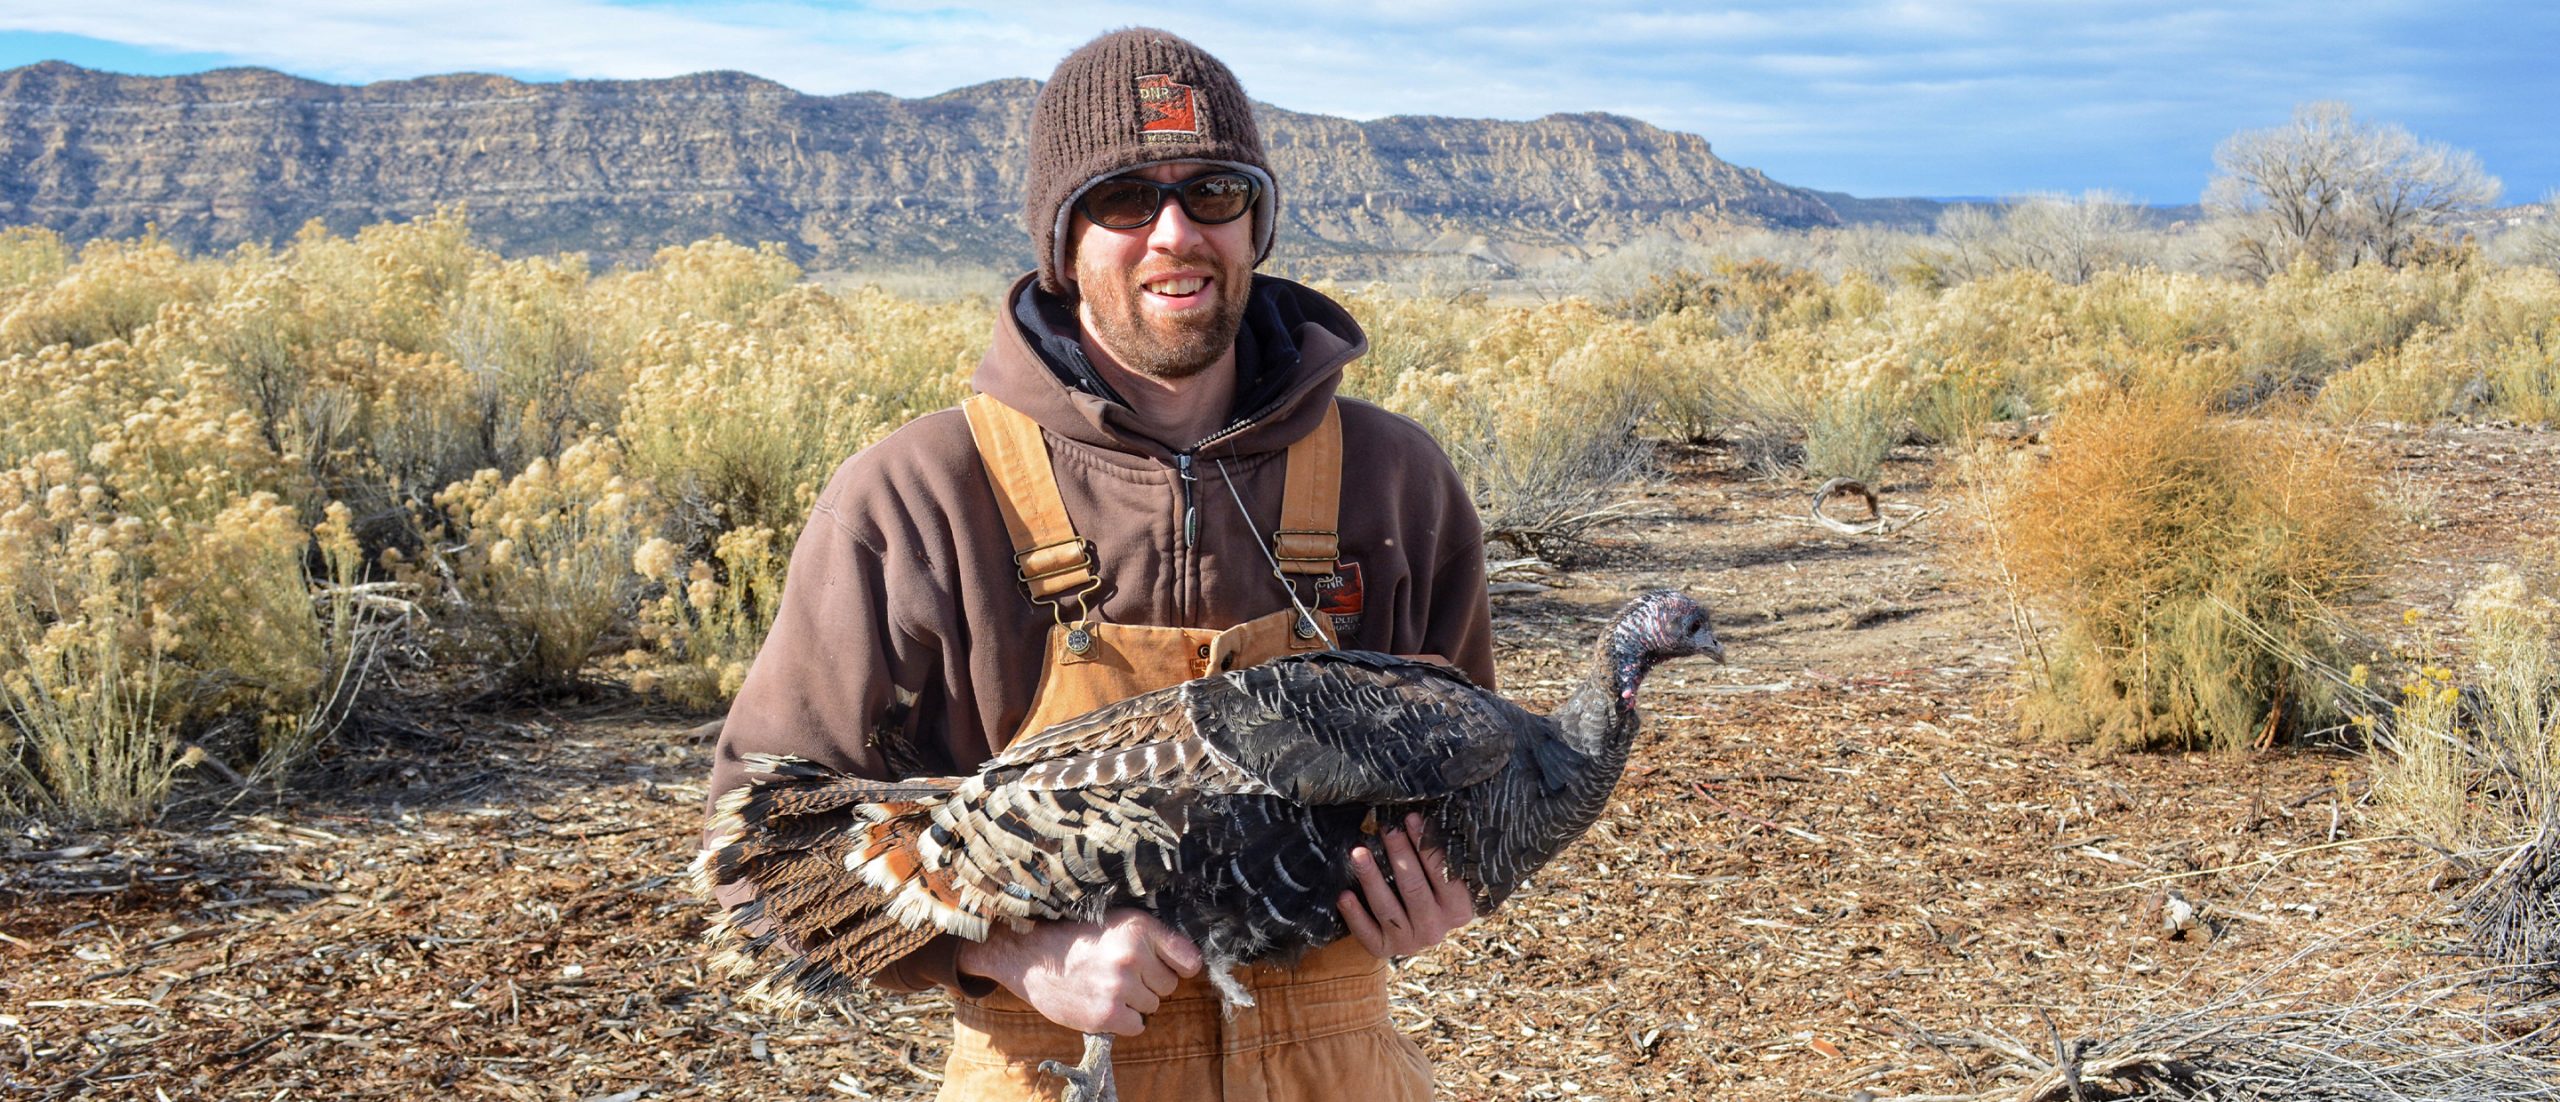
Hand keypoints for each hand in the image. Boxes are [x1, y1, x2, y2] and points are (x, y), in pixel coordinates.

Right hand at [954, 908, 1201, 1035]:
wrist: (1029, 954)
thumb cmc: (1075, 937)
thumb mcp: (1117, 922)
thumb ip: (1153, 939)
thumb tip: (1189, 964)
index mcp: (1140, 928)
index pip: (1189, 960)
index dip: (1179, 967)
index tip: (1167, 967)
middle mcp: (1133, 955)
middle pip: (1169, 986)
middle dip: (1149, 983)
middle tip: (1119, 973)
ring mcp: (1119, 986)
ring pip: (1153, 1006)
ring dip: (1134, 1002)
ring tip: (1106, 985)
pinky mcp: (1106, 1014)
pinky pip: (1137, 1025)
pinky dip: (1123, 1020)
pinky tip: (1102, 1003)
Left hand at [1339, 813, 1476, 958]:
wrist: (1415, 930)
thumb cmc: (1431, 892)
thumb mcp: (1443, 881)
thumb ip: (1439, 858)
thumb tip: (1419, 816)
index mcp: (1458, 909)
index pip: (1444, 874)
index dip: (1426, 844)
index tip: (1411, 819)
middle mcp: (1436, 929)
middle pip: (1414, 888)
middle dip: (1399, 855)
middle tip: (1386, 829)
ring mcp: (1409, 941)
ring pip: (1387, 908)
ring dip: (1371, 878)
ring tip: (1358, 853)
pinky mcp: (1384, 948)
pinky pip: (1367, 933)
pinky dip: (1354, 915)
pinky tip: (1344, 895)